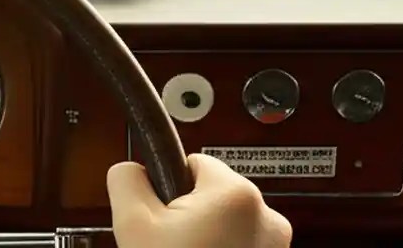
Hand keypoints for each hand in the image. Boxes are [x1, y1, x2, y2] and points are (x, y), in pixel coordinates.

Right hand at [107, 154, 291, 247]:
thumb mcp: (133, 225)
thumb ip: (126, 180)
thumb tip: (131, 168)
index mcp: (235, 195)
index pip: (192, 163)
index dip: (168, 189)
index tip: (161, 217)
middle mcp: (267, 216)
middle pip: (212, 195)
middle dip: (190, 216)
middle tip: (171, 247)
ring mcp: (276, 246)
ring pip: (227, 223)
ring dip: (207, 238)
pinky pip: (241, 246)